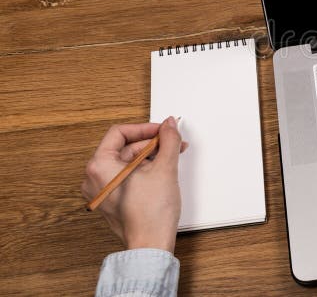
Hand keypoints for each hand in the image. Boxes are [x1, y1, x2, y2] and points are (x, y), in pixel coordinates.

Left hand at [82, 118, 187, 251]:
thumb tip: (169, 125)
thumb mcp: (164, 168)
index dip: (145, 128)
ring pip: (126, 161)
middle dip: (151, 144)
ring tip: (170, 158)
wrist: (151, 243)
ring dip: (150, 156)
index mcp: (99, 166)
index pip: (120, 133)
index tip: (162, 130)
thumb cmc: (150, 214)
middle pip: (124, 147)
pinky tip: (161, 170)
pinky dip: (143, 169)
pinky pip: (126, 175)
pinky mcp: (110, 199)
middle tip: (171, 143)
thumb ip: (168, 140)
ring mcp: (101, 190)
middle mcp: (94, 178)